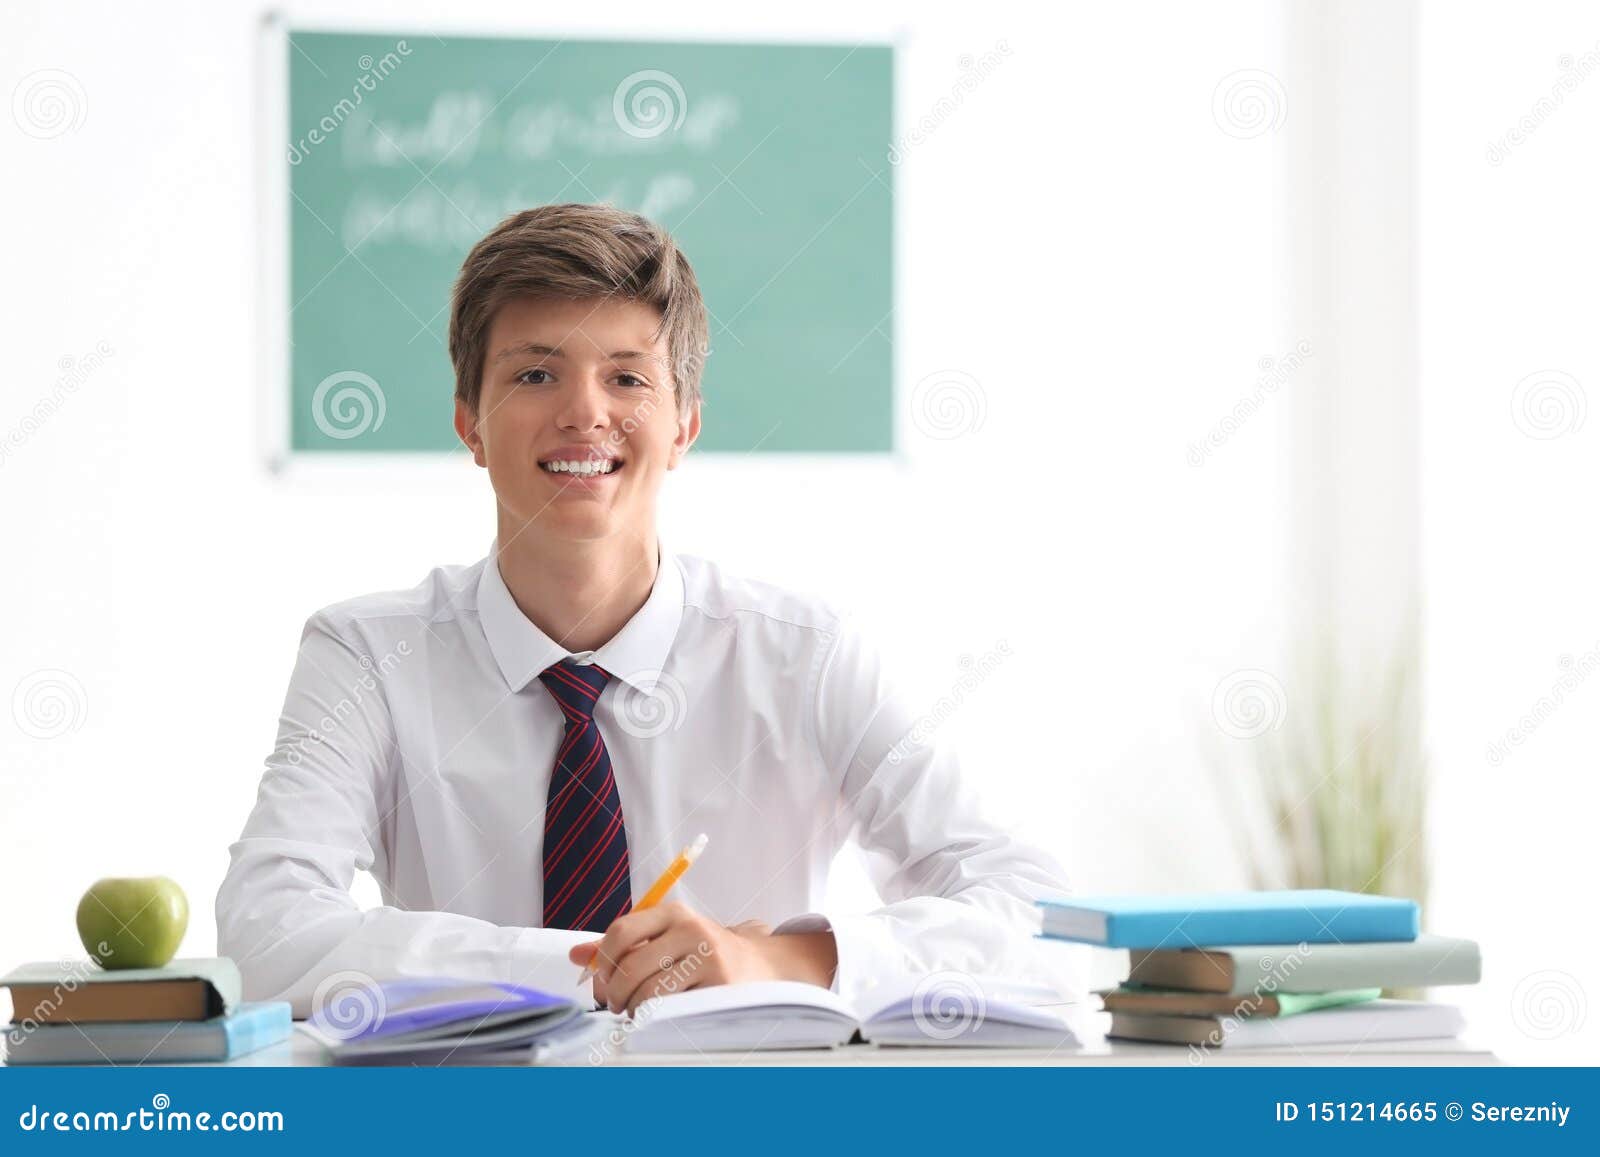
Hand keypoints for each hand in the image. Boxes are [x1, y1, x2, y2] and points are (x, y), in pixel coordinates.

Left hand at [567, 902, 837, 1015]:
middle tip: (615, 1005)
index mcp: (674, 913)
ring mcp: (709, 958)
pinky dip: (658, 1018)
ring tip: (638, 1012)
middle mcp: (692, 929)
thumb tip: (576, 956)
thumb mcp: (667, 939)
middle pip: (631, 966)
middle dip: (615, 994)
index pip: (622, 931)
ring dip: (635, 1010)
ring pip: (649, 993)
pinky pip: (673, 1009)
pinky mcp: (721, 986)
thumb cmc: (704, 954)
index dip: (603, 963)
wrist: (763, 967)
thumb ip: (623, 945)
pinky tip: (661, 1017)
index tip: (602, 983)